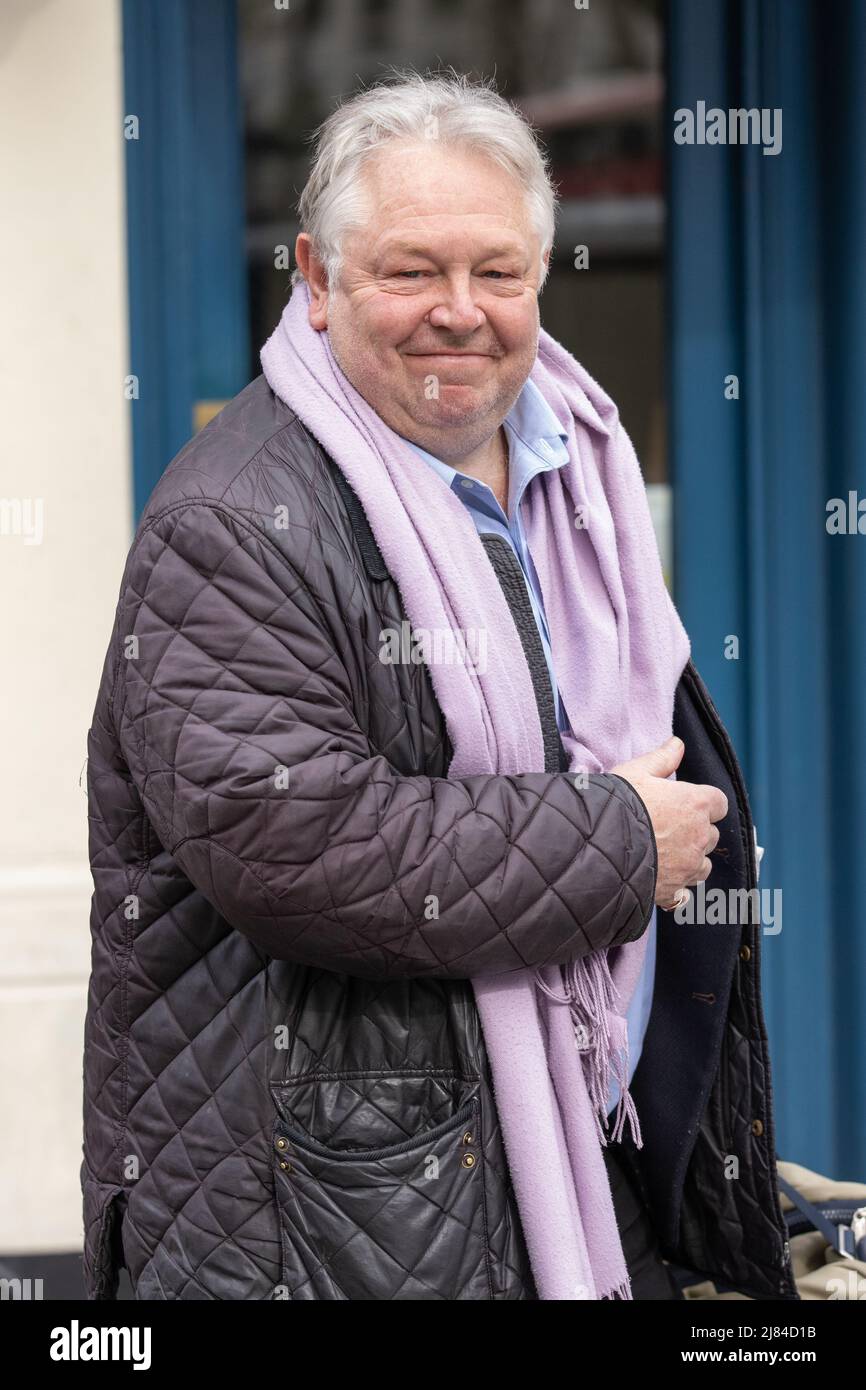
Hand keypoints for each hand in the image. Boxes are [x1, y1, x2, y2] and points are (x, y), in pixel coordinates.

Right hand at [610, 737, 727, 909]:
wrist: (598, 846)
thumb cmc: (618, 805)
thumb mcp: (636, 772)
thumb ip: (661, 758)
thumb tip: (677, 743)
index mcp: (695, 803)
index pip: (718, 802)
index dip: (705, 803)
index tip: (688, 803)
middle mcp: (698, 836)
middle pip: (711, 834)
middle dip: (696, 831)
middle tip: (669, 827)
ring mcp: (687, 866)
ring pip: (703, 865)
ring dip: (691, 860)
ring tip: (666, 855)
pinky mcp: (673, 890)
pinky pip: (685, 893)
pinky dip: (678, 888)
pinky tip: (662, 881)